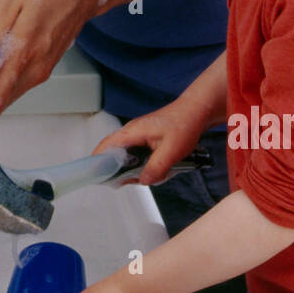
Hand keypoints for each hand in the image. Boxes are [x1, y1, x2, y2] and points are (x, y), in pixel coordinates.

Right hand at [90, 98, 207, 184]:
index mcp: (133, 131)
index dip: (98, 161)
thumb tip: (143, 180)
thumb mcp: (172, 150)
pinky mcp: (146, 140)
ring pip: (127, 157)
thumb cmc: (184, 124)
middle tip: (132, 181)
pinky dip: (145, 165)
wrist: (196, 111)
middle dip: (122, 171)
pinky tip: (159, 168)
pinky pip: (138, 155)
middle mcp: (132, 132)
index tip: (96, 177)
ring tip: (154, 173)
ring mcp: (138, 136)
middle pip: (114, 154)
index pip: (106, 146)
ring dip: (137, 169)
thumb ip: (156, 167)